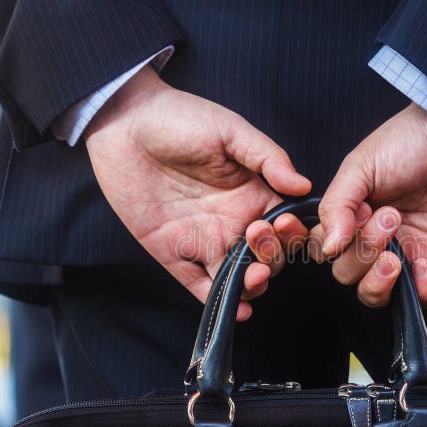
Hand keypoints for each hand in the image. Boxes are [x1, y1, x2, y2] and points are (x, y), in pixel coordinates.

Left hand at [85, 66, 310, 319]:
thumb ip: (268, 157)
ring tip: (253, 278)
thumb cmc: (179, 119)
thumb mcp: (230, 131)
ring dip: (252, 285)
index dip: (290, 233)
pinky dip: (219, 300)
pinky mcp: (172, 252)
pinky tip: (236, 308)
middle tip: (259, 240)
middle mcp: (232, 222)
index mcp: (252, 194)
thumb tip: (303, 185)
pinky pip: (199, 285)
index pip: (283, 226)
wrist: (123, 123)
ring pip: (238, 277)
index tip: (283, 225)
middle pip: (265, 256)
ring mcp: (203, 239)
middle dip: (272, 258)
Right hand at [312, 103, 426, 307]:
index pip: (325, 251)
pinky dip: (420, 292)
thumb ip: (337, 205)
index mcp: (351, 218)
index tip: (351, 218)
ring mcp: (407, 252)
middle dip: (362, 254)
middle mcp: (375, 240)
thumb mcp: (360, 166)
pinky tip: (422, 265)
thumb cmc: (408, 142)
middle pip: (347, 275)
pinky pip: (426, 299)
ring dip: (380, 281)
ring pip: (377, 294)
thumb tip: (329, 247)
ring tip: (396, 254)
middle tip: (388, 217)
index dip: (331, 246)